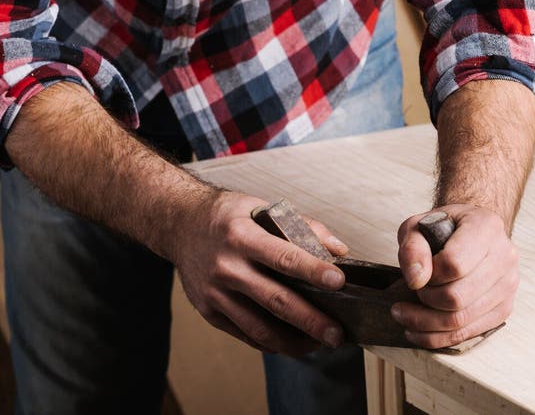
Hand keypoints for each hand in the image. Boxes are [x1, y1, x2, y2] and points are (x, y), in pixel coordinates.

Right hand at [173, 187, 348, 355]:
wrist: (179, 225)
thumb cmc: (225, 216)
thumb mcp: (259, 207)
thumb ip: (301, 226)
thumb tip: (338, 250)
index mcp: (241, 236)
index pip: (283, 257)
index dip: (313, 271)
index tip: (339, 282)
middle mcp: (226, 267)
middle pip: (275, 301)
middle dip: (310, 320)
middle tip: (336, 333)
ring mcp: (215, 293)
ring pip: (260, 329)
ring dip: (294, 341)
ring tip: (319, 343)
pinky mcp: (209, 312)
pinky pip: (245, 334)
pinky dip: (272, 342)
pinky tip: (291, 341)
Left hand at [392, 204, 518, 348]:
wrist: (471, 230)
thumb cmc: (443, 227)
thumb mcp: (418, 225)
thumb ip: (412, 247)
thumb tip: (416, 279)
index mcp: (485, 228)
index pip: (454, 263)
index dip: (429, 275)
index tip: (417, 273)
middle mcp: (504, 256)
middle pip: (458, 297)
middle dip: (426, 300)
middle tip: (412, 292)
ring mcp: (508, 285)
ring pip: (463, 320)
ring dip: (426, 323)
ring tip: (404, 314)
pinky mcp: (504, 308)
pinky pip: (470, 332)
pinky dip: (439, 337)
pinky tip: (418, 330)